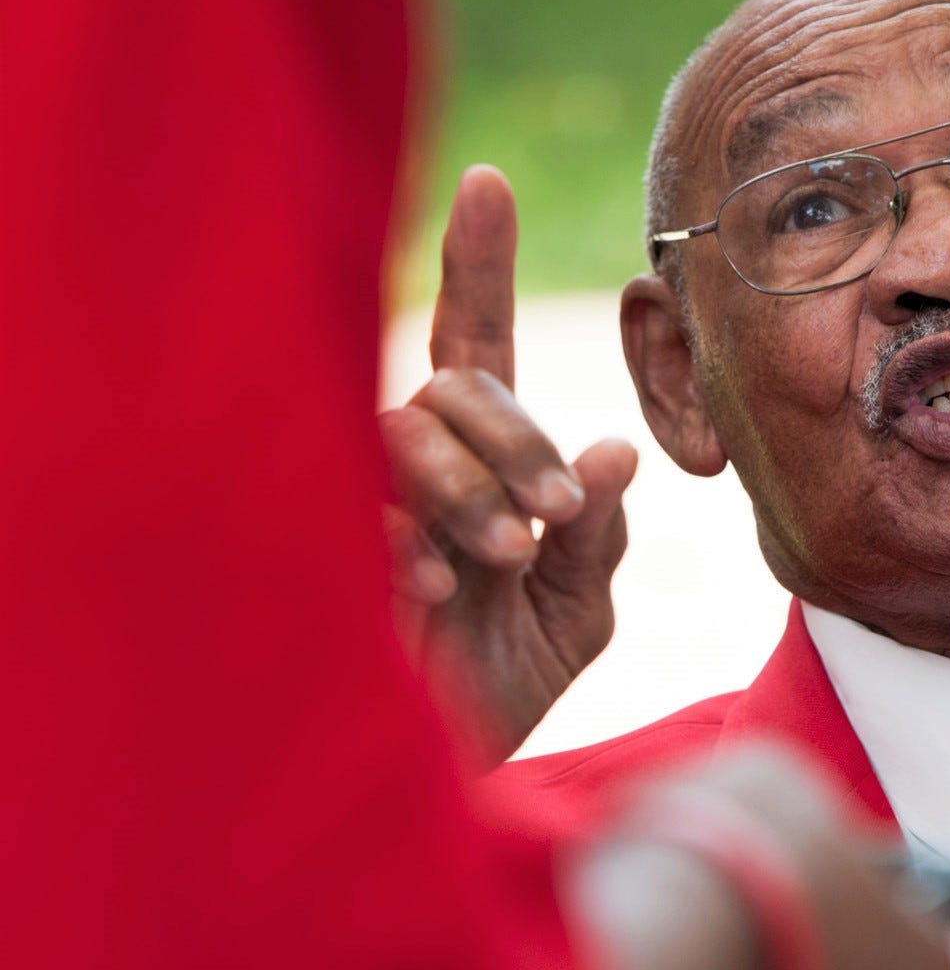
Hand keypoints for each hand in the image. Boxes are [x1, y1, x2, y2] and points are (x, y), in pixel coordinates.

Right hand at [382, 166, 635, 765]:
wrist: (430, 787)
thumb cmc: (497, 687)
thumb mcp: (574, 612)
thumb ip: (595, 535)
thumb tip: (605, 449)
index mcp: (476, 463)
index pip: (472, 343)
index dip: (477, 264)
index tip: (488, 182)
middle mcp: (414, 467)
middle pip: (454, 383)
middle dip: (517, 438)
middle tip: (555, 516)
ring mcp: (363, 505)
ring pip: (409, 429)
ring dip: (472, 486)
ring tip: (506, 557)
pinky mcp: (323, 557)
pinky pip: (361, 509)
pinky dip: (414, 541)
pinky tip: (441, 591)